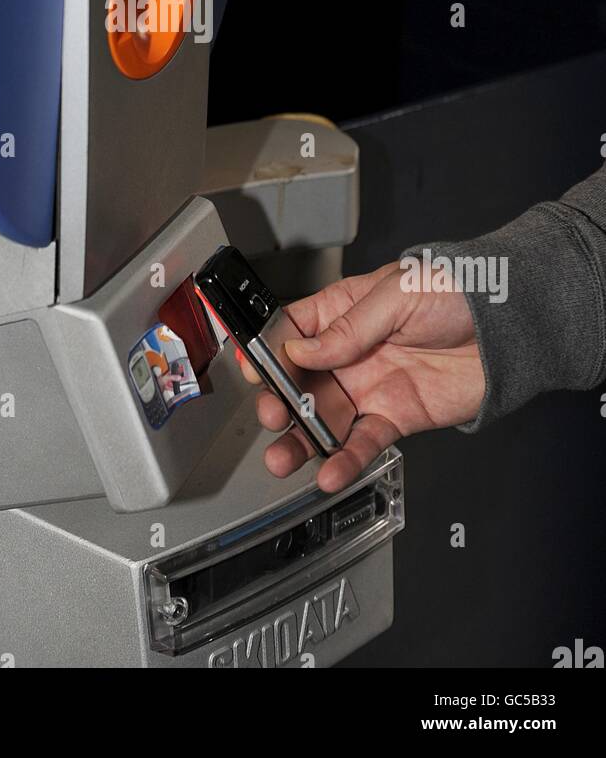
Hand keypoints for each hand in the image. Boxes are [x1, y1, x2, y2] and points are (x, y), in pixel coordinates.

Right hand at [239, 261, 484, 493]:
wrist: (508, 325)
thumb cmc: (454, 290)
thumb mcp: (394, 295)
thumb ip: (346, 328)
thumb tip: (301, 351)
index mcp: (341, 311)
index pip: (291, 332)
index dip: (267, 351)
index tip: (253, 371)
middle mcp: (349, 352)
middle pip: (298, 381)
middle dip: (277, 400)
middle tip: (272, 413)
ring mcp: (369, 387)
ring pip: (322, 419)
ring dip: (299, 440)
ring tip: (281, 459)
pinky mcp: (395, 417)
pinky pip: (362, 442)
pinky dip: (344, 460)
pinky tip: (328, 472)